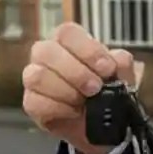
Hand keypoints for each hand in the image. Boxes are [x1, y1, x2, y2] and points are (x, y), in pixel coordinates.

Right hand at [23, 22, 138, 153]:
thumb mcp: (121, 74)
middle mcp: (46, 55)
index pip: (67, 32)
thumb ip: (122, 64)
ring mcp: (34, 78)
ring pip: (37, 76)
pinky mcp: (31, 102)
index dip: (87, 50)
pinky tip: (74, 111)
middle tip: (96, 87)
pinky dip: (59, 109)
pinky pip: (36, 102)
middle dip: (76, 72)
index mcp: (68, 41)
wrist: (100, 120)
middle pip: (47, 51)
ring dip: (66, 91)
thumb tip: (118, 60)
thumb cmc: (106, 89)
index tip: (107, 68)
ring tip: (84, 101)